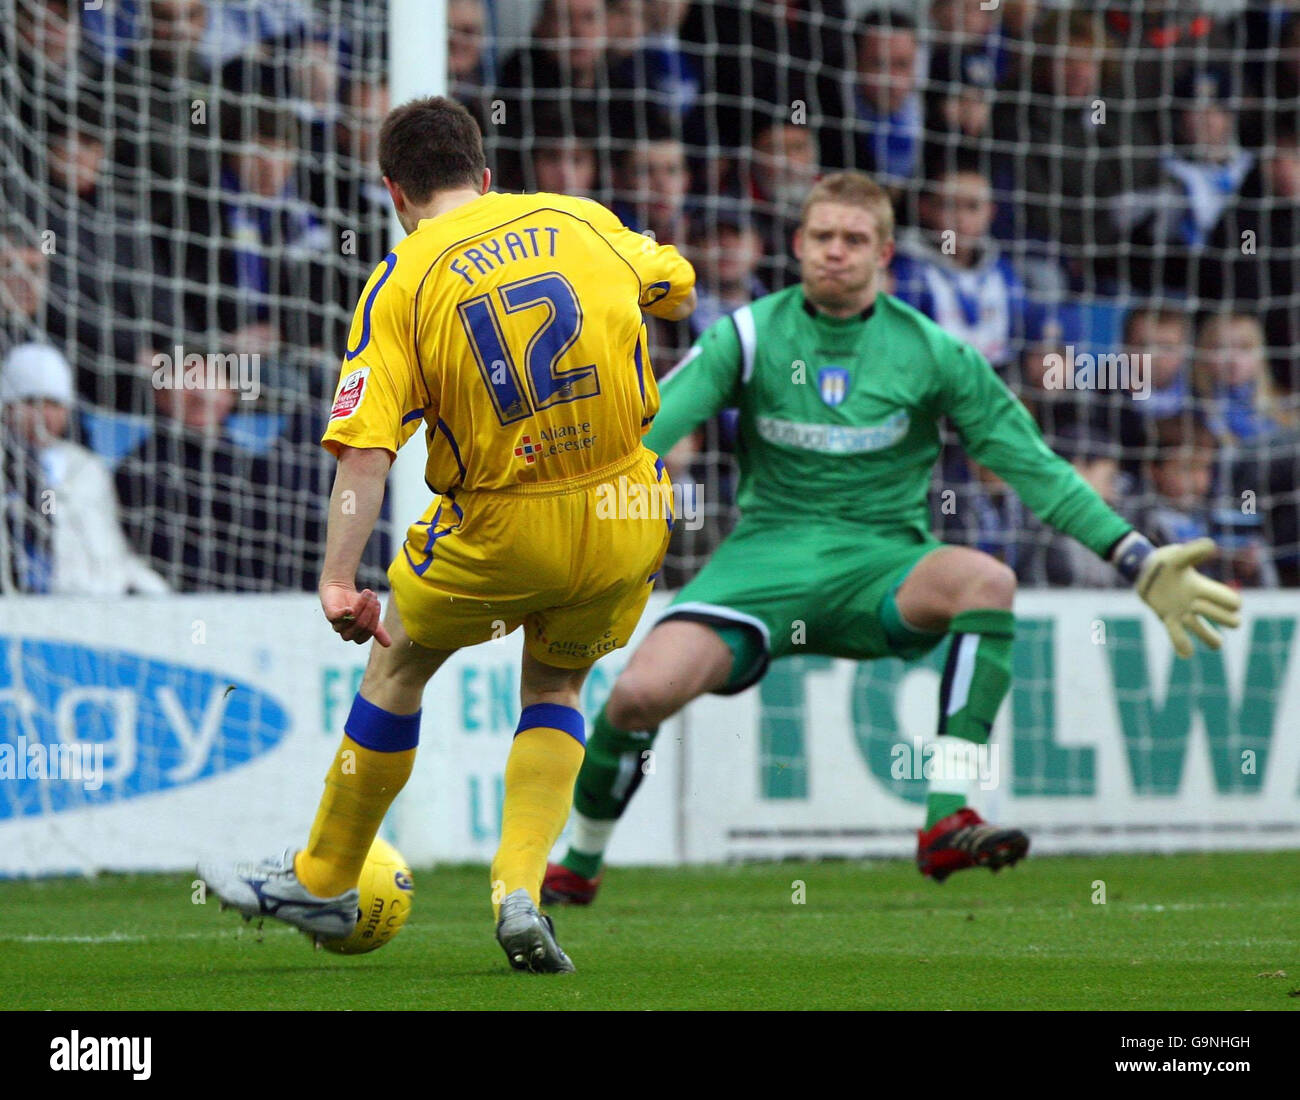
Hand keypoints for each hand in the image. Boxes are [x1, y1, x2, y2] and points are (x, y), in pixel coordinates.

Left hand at [319, 581, 391, 646]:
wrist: (340, 589)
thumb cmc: (357, 604)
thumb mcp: (370, 616)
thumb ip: (378, 630)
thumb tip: (388, 645)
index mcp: (357, 635)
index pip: (368, 632)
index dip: (374, 619)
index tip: (377, 604)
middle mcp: (346, 633)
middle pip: (360, 625)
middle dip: (369, 610)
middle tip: (373, 596)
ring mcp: (337, 624)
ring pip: (351, 619)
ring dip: (361, 605)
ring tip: (367, 592)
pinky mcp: (329, 614)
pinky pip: (335, 617)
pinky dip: (343, 614)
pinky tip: (350, 609)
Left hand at [1136, 538, 1241, 658]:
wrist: (1144, 569)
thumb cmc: (1165, 561)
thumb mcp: (1177, 555)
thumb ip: (1193, 552)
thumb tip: (1212, 546)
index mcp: (1204, 588)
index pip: (1230, 601)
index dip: (1233, 604)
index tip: (1226, 601)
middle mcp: (1197, 602)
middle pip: (1225, 618)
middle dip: (1225, 619)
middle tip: (1208, 610)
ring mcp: (1184, 612)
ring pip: (1205, 633)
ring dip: (1210, 638)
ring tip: (1212, 640)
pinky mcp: (1168, 618)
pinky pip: (1178, 637)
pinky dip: (1183, 647)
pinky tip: (1186, 653)